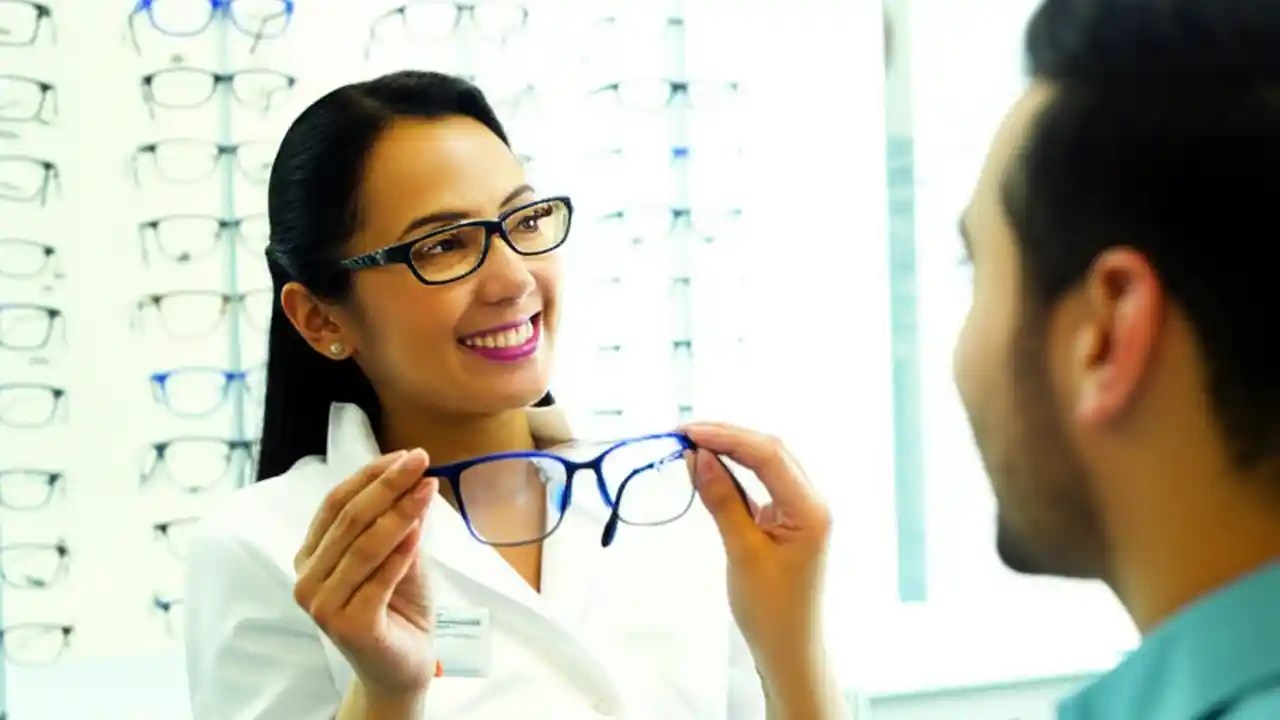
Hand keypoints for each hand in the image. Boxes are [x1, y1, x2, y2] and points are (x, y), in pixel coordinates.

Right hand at [293, 448, 438, 700]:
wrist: (403, 665)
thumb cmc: (398, 607)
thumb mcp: (400, 555)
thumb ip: (399, 524)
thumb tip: (413, 479)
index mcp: (311, 555)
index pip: (335, 503)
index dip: (370, 475)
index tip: (405, 455)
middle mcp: (307, 578)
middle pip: (350, 519)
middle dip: (388, 485)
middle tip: (420, 460)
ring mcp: (323, 605)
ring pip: (363, 546)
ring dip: (399, 513)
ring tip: (428, 488)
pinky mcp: (348, 626)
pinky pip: (377, 581)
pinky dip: (399, 554)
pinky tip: (419, 531)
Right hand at [682, 423, 832, 694]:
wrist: (789, 647)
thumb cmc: (771, 609)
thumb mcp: (742, 553)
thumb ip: (722, 501)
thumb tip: (699, 457)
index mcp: (810, 508)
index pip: (768, 455)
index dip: (727, 437)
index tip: (688, 434)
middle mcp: (810, 501)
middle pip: (769, 452)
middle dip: (727, 436)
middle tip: (683, 434)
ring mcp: (799, 509)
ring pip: (766, 463)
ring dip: (730, 450)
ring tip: (691, 444)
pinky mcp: (785, 518)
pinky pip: (761, 483)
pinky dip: (734, 472)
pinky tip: (709, 467)